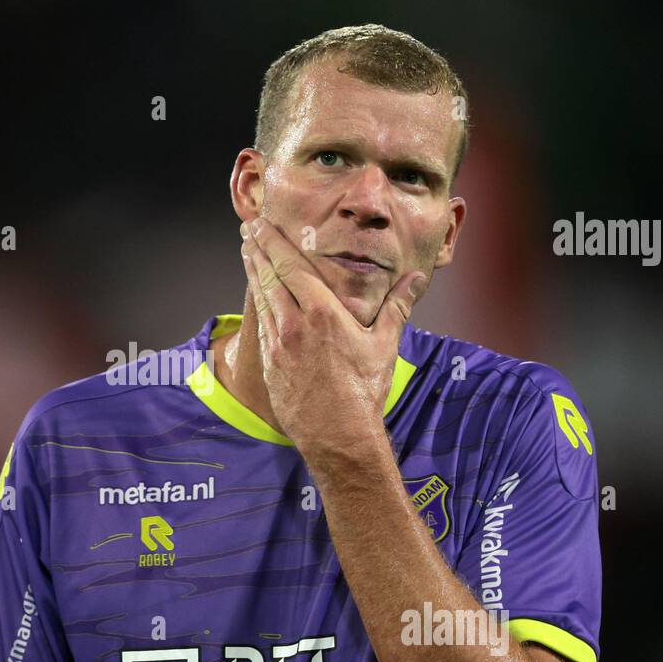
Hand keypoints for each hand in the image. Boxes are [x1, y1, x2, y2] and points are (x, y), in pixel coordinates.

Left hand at [239, 216, 427, 460]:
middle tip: (247, 229)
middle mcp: (294, 325)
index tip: (260, 225)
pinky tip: (257, 295)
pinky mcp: (269, 365)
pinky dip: (257, 303)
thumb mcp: (384, 344)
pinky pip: (261, 325)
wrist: (338, 436)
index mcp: (322, 313)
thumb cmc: (364, 391)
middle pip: (268, 277)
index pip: (290, 267)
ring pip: (261, 298)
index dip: (272, 243)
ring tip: (246, 253)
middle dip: (256, 250)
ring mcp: (278, 346)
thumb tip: (417, 278)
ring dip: (252, 272)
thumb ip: (397, 306)